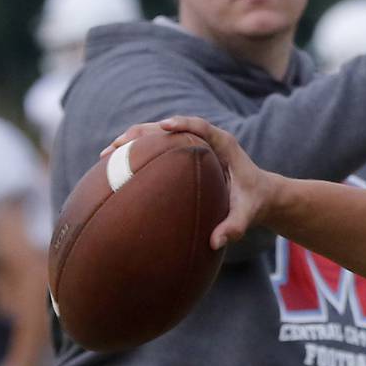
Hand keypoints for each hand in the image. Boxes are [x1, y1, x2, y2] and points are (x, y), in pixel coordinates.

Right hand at [106, 117, 278, 249]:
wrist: (260, 196)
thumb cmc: (254, 203)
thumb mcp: (248, 216)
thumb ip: (235, 227)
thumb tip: (216, 242)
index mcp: (224, 145)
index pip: (201, 127)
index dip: (183, 123)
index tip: (164, 126)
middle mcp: (206, 140)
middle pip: (171, 127)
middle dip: (141, 133)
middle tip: (116, 147)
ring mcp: (192, 145)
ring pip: (158, 135)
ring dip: (132, 142)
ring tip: (105, 156)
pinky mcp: (183, 154)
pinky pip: (157, 148)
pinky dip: (137, 154)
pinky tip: (115, 168)